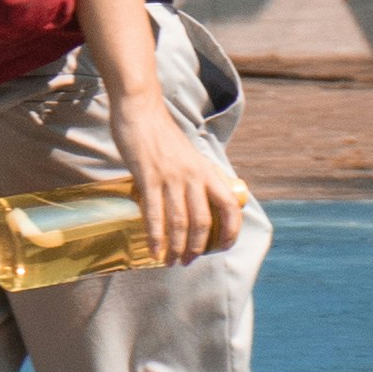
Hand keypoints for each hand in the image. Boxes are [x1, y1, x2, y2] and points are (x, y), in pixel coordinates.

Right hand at [104, 82, 248, 266]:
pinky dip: (156, 236)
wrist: (141, 110)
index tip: (222, 247)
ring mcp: (171, 177)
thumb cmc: (163, 135)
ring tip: (172, 261)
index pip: (230, 206)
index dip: (231, 231)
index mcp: (207, 171)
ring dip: (177, 247)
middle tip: (188, 261)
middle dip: (197, 247)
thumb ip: (197, 178)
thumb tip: (200, 203)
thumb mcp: (190, 156)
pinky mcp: (149, 177)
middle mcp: (193, 176)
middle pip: (203, 222)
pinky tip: (154, 250)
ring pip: (180, 222)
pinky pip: (155, 213)